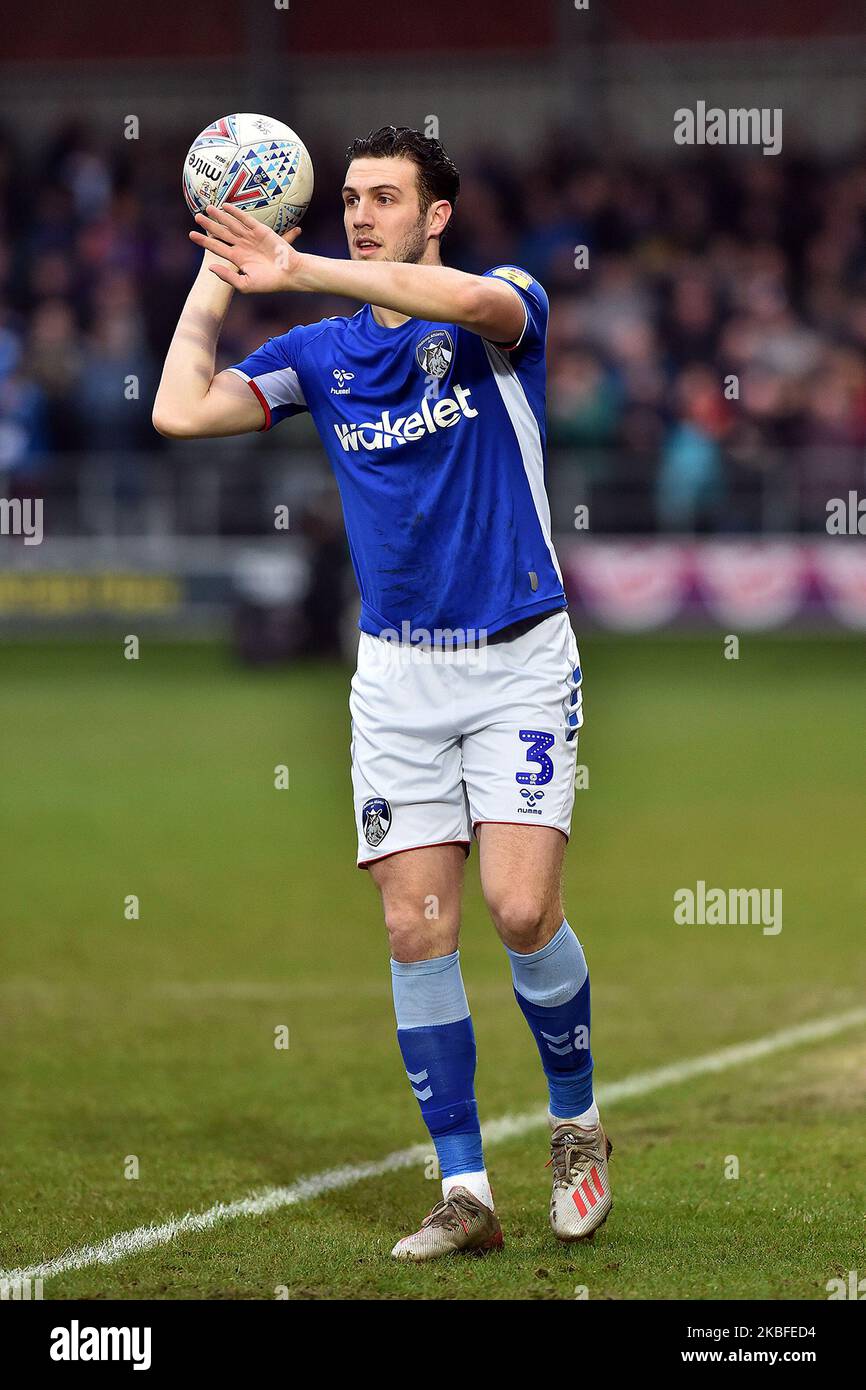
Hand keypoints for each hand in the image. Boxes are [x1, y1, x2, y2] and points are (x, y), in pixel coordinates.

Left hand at [189, 203, 303, 292]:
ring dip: (219, 216)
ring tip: (207, 208)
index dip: (204, 241)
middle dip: (209, 225)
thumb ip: (227, 276)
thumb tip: (210, 267)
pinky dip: (235, 212)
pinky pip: (245, 219)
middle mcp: (242, 246)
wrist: (289, 274)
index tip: (191, 235)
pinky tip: (225, 206)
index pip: (217, 247)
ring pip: (231, 224)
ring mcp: (250, 237)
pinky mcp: (260, 230)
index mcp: (237, 258)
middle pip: (222, 233)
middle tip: (196, 216)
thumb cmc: (269, 283)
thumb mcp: (245, 284)